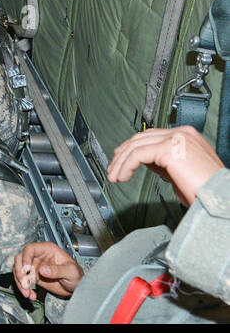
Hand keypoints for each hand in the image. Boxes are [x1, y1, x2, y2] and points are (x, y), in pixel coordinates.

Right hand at [13, 242, 83, 300]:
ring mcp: (34, 266)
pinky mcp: (33, 277)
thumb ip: (57, 270)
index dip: (25, 258)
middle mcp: (38, 256)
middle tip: (24, 284)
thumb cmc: (77, 275)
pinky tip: (31, 295)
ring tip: (27, 293)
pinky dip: (24, 289)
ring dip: (21, 283)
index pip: (30, 249)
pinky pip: (23, 281)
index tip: (26, 270)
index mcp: (47, 249)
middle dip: (20, 272)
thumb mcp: (71, 272)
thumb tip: (42, 270)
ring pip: (19, 271)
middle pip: (20, 259)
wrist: (76, 287)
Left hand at [107, 126, 224, 206]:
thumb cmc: (206, 191)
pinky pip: (137, 154)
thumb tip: (147, 160)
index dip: (133, 147)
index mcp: (188, 136)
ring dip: (121, 162)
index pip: (152, 136)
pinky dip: (126, 165)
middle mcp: (182, 133)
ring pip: (136, 145)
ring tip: (114, 176)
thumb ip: (164, 162)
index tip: (122, 159)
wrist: (221, 199)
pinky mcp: (168, 149)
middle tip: (113, 168)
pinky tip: (122, 176)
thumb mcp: (181, 172)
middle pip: (142, 138)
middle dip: (123, 154)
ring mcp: (175, 139)